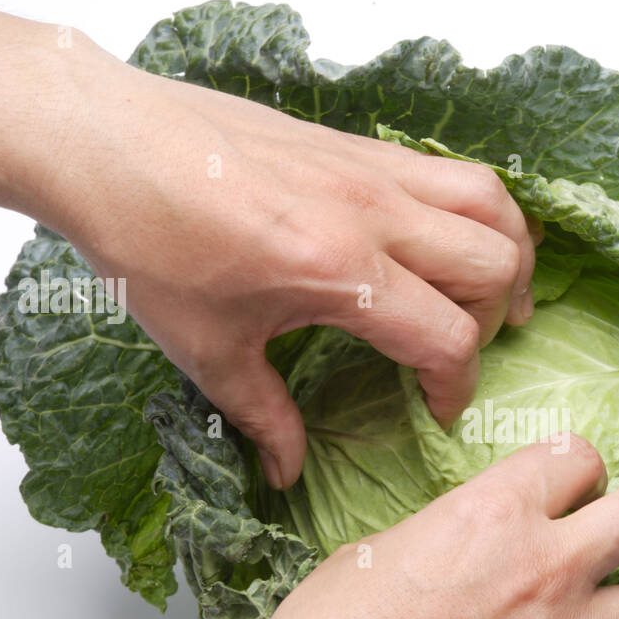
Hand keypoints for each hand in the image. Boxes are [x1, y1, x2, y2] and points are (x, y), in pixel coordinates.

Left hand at [53, 50, 538, 488]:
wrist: (109, 146)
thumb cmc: (149, 243)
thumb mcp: (206, 350)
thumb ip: (263, 417)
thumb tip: (288, 472)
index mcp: (338, 272)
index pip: (446, 337)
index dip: (455, 387)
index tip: (437, 410)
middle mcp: (371, 213)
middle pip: (493, 266)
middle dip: (493, 322)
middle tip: (460, 351)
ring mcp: (371, 170)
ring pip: (492, 204)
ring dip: (509, 252)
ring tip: (497, 291)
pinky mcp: (359, 145)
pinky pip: (452, 172)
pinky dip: (477, 209)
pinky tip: (451, 239)